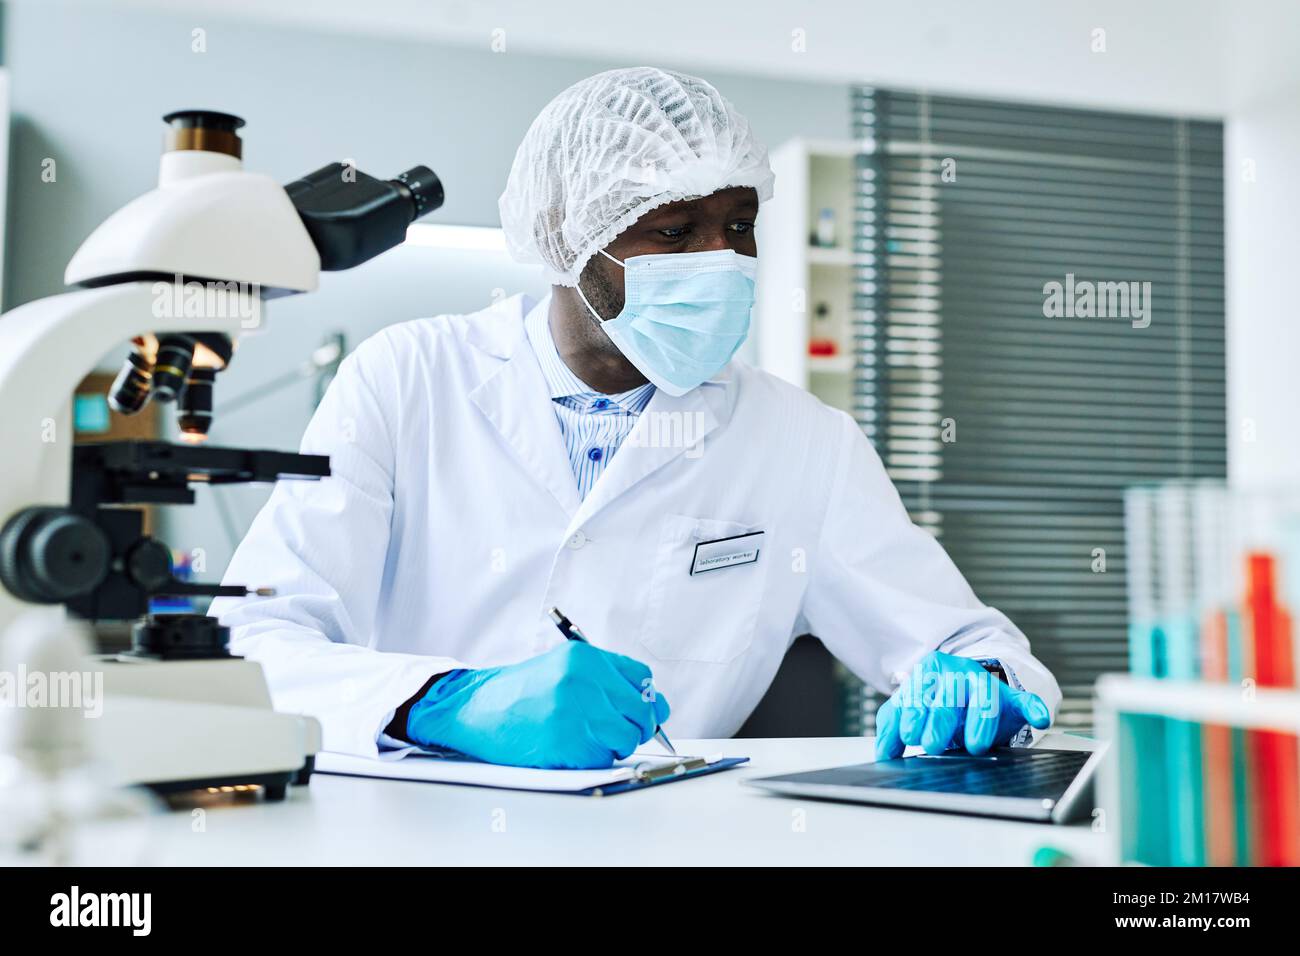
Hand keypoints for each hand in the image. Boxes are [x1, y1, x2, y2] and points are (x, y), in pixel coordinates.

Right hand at [406, 641, 669, 768]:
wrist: (474, 709)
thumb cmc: (519, 691)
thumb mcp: (562, 666)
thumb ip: (606, 678)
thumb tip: (655, 705)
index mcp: (586, 658)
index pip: (643, 680)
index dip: (646, 700)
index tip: (641, 711)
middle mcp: (585, 681)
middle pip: (642, 712)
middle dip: (635, 727)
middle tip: (615, 732)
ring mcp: (576, 713)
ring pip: (626, 738)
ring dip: (614, 745)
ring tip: (586, 738)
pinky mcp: (567, 743)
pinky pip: (604, 759)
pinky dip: (594, 760)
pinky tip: (570, 748)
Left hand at [874, 651, 1050, 759]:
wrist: (967, 685)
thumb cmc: (935, 701)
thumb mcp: (910, 708)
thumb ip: (893, 725)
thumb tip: (884, 751)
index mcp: (930, 673)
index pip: (920, 693)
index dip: (914, 715)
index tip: (910, 736)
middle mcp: (958, 674)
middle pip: (950, 695)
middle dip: (941, 721)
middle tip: (933, 744)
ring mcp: (986, 683)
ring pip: (985, 697)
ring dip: (981, 721)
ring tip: (975, 745)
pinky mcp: (1011, 697)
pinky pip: (1024, 699)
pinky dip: (1033, 708)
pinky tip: (1039, 718)